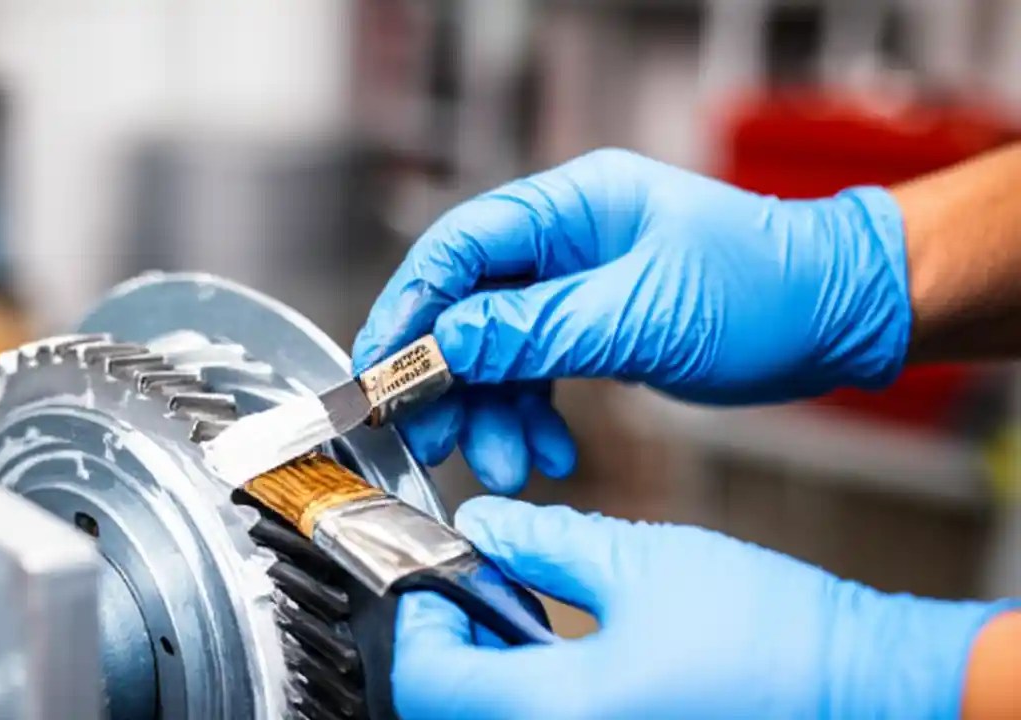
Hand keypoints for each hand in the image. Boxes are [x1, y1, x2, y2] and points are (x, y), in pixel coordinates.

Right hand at [353, 150, 911, 491]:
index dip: (412, 308)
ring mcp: (577, 286)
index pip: (459, 248)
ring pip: (498, 351)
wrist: (841, 318)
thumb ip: (536, 330)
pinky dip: (532, 416)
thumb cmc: (765, 289)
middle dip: (449, 379)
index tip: (384, 369)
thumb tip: (448, 344)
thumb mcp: (641, 313)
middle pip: (468, 306)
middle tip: (434, 437)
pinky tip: (545, 452)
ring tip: (503, 464)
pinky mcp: (593, 328)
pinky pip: (535, 373)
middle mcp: (565, 241)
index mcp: (570, 206)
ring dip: (492, 412)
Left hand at [392, 497, 1012, 719]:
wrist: (866, 687)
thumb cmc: (772, 633)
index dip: (415, 624)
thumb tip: (485, 527)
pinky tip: (563, 652)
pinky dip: (530, 696)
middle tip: (472, 591)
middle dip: (448, 648)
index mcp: (558, 712)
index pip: (426, 682)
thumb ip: (544, 543)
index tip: (429, 583)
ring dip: (486, 673)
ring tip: (518, 612)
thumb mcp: (641, 563)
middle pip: (452, 710)